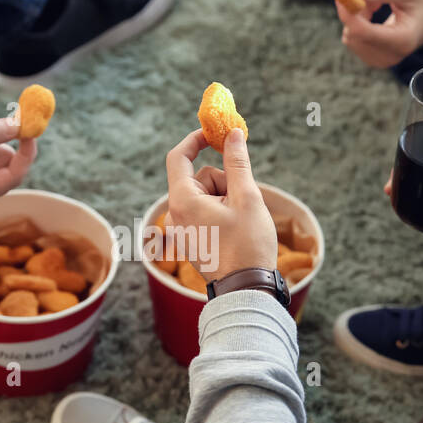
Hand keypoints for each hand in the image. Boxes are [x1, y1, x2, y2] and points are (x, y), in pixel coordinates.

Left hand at [165, 128, 277, 280]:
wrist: (246, 290)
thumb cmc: (247, 245)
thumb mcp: (247, 197)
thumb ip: (237, 162)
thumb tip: (232, 134)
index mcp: (182, 202)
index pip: (179, 157)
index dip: (195, 140)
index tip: (215, 133)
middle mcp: (174, 215)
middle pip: (198, 178)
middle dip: (223, 181)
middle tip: (242, 200)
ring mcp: (180, 230)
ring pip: (203, 196)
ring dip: (224, 198)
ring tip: (240, 221)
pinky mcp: (189, 240)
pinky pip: (202, 213)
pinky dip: (220, 212)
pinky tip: (234, 231)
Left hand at [338, 0, 422, 68]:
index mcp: (402, 40)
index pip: (363, 32)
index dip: (349, 13)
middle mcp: (391, 56)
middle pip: (353, 35)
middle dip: (355, 11)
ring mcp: (381, 61)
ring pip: (350, 36)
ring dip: (356, 16)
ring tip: (377, 4)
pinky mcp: (373, 60)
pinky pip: (352, 40)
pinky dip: (357, 24)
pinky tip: (373, 16)